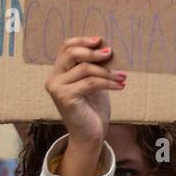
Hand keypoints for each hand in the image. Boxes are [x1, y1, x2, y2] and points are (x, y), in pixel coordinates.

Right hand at [44, 36, 122, 175]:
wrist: (89, 135)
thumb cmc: (92, 110)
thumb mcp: (93, 84)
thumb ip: (93, 69)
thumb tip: (107, 49)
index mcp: (58, 72)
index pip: (65, 47)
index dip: (82, 41)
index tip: (100, 40)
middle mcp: (53, 78)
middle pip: (71, 53)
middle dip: (93, 52)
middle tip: (111, 53)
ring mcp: (56, 88)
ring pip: (84, 68)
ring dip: (107, 71)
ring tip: (122, 76)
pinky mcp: (65, 97)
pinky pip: (90, 83)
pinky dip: (108, 82)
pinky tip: (120, 85)